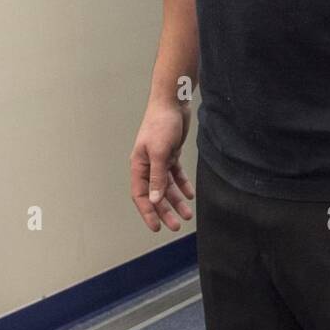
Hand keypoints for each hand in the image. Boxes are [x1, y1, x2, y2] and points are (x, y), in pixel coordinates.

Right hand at [130, 101, 194, 231]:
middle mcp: (147, 165)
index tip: (157, 227)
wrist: (173, 102)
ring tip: (187, 213)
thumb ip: (157, 176)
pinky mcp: (171, 154)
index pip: (141, 195)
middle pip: (156, 194)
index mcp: (139, 166)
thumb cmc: (161, 124)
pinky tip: (190, 195)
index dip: (148, 212)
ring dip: (176, 200)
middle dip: (165, 210)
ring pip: (167, 186)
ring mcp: (159, 160)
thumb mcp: (159, 152)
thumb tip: (155, 199)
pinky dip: (182, 184)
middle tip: (176, 225)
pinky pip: (176, 174)